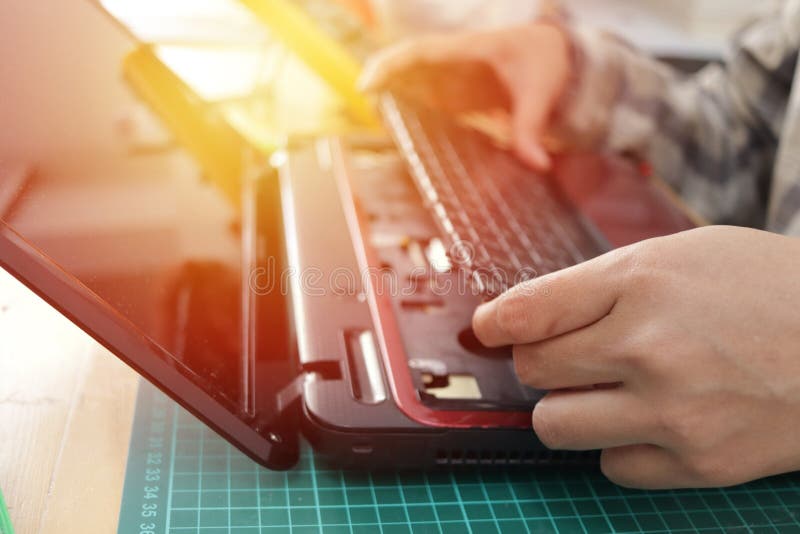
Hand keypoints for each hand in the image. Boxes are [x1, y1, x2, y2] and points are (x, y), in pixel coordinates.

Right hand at [359, 24, 571, 170]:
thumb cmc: (547, 61)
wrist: (557, 54)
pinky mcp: (457, 95)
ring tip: (382, 127)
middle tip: (369, 110)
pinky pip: (426, 100)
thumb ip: (531, 127)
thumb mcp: (541, 92)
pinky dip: (410, 114)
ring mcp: (454, 78)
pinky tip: (402, 135)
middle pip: (406, 68)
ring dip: (393, 101)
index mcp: (469, 50)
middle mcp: (454, 62)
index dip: (390, 65)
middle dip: (382, 85)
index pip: (420, 51)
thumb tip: (537, 164)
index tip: (369, 84)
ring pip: (411, 84)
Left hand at [473, 226, 799, 488]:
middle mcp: (649, 347)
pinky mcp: (698, 462)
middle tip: (572, 355)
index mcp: (640, 283)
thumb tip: (519, 316)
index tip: (490, 328)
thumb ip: (596, 283)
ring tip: (603, 390)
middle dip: (541, 361)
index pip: (528, 311)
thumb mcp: (677, 256)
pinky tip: (648, 419)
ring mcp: (673, 411)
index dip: (496, 321)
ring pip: (555, 425)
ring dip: (566, 408)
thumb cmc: (761, 289)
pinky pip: (611, 465)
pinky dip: (617, 444)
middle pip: (533, 370)